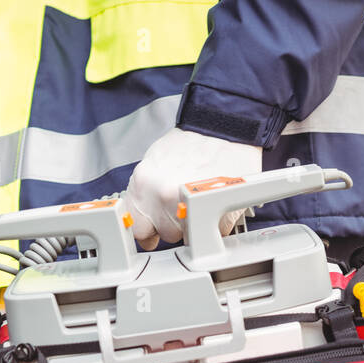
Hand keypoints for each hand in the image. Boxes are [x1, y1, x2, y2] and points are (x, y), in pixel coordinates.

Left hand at [125, 129, 262, 249]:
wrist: (227, 125)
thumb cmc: (194, 142)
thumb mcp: (156, 162)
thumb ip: (147, 192)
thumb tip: (143, 218)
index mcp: (143, 184)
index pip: (137, 227)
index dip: (149, 229)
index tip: (156, 229)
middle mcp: (162, 197)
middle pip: (164, 234)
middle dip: (174, 225)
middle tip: (185, 205)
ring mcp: (190, 206)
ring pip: (188, 236)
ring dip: (195, 225)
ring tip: (201, 201)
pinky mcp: (218, 212)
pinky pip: (214, 231)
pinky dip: (217, 222)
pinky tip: (216, 201)